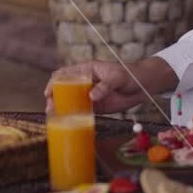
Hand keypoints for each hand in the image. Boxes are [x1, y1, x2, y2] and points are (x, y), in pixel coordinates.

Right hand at [45, 58, 176, 113]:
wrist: (143, 86)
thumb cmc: (129, 75)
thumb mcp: (116, 77)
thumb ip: (104, 86)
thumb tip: (91, 97)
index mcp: (85, 69)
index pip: (64, 73)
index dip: (54, 82)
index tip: (48, 92)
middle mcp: (84, 82)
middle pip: (64, 89)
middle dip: (55, 98)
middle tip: (51, 109)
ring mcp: (89, 95)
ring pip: (71, 102)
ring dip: (63, 109)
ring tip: (57, 118)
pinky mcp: (97, 107)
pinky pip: (83, 112)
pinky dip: (76, 117)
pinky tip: (71, 123)